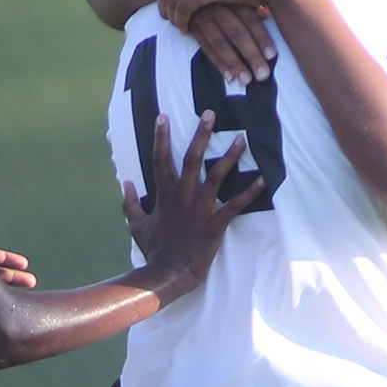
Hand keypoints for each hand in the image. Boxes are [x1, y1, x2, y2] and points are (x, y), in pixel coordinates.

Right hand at [123, 110, 264, 297]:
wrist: (167, 273)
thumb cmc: (154, 250)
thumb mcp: (136, 226)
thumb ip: (129, 203)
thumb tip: (123, 183)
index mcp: (164, 195)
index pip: (160, 159)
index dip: (161, 137)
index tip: (163, 117)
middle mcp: (182, 196)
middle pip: (192, 158)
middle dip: (201, 134)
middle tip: (210, 113)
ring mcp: (200, 208)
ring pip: (217, 175)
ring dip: (230, 156)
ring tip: (243, 139)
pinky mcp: (215, 223)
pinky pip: (235, 205)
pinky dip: (250, 192)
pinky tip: (263, 180)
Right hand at [184, 4, 276, 86]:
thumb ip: (251, 5)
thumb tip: (268, 16)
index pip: (250, 19)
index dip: (261, 37)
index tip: (272, 55)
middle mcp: (217, 7)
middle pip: (236, 33)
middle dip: (251, 54)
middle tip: (263, 75)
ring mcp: (203, 17)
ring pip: (220, 43)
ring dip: (234, 63)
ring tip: (247, 80)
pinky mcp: (191, 27)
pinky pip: (205, 48)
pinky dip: (218, 63)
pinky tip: (229, 77)